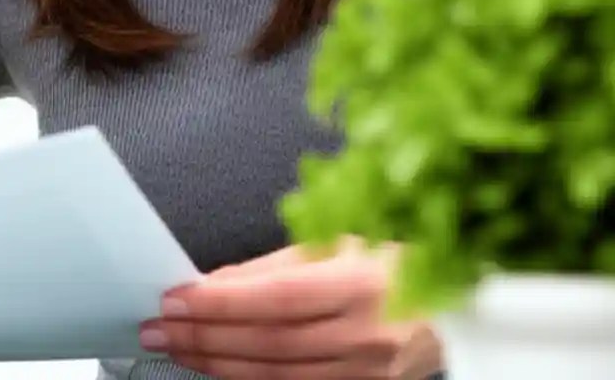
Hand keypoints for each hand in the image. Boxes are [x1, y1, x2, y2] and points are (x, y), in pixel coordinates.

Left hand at [139, 240, 442, 378]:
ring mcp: (368, 373)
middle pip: (269, 343)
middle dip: (204, 335)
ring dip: (216, 362)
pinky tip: (217, 367)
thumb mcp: (335, 246)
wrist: (454, 309)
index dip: (221, 302)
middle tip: (160, 327)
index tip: (176, 298)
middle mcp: (368, 335)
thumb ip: (272, 268)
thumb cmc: (391, 267)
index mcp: (363, 283)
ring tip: (176, 348)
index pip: (277, 298)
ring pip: (275, 376)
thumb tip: (212, 284)